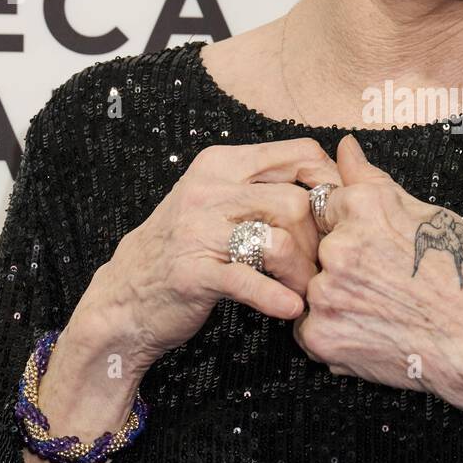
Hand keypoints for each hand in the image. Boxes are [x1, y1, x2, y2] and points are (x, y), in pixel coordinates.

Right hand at [90, 138, 341, 376]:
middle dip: (318, 239)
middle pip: (296, 200)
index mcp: (223, 163)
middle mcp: (210, 189)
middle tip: (320, 264)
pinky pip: (251, 281)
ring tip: (305, 290)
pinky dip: (278, 298)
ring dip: (303, 273)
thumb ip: (263, 184)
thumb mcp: (217, 199)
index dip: (330, 182)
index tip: (337, 213)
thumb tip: (329, 176)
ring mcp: (198, 230)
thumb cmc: (184, 248)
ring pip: (280, 240)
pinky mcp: (193, 272)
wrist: (124, 296)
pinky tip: (290, 309)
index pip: (298, 153)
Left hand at [293, 133, 462, 414]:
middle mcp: (337, 245)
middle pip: (318, 245)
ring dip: (338, 297)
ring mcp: (325, 292)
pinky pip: (310, 328)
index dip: (352, 227)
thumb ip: (373, 181)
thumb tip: (345, 147)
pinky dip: (335, 331)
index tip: (376, 248)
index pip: (327, 204)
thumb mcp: (431, 216)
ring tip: (384, 311)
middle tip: (387, 284)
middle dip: (344, 262)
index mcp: (363, 207)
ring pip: (314, 287)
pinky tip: (373, 333)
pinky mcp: (320, 335)